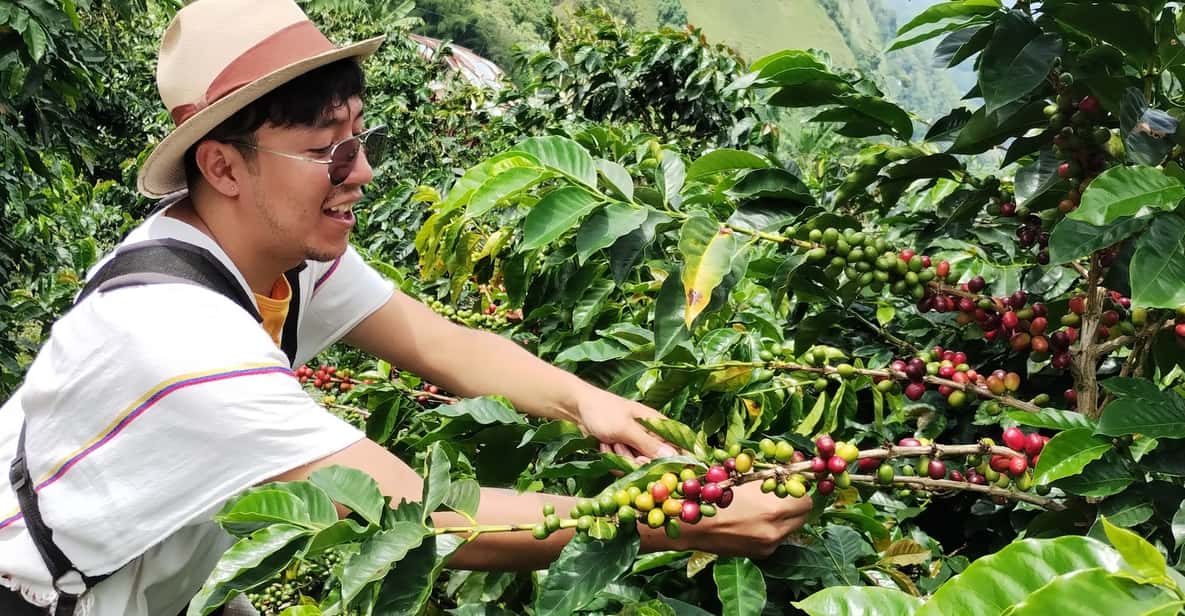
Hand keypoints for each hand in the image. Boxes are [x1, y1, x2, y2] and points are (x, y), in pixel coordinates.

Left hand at [574, 387, 678, 463]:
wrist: (578, 408)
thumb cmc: (603, 410)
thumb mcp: (625, 427)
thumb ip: (648, 443)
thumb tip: (673, 456)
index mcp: (658, 425)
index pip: (678, 446)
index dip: (673, 460)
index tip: (657, 466)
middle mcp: (651, 437)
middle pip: (655, 463)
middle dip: (635, 459)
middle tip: (621, 445)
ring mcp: (636, 446)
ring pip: (637, 466)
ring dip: (620, 457)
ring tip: (611, 440)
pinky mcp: (624, 452)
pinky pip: (624, 466)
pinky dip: (612, 458)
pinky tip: (604, 444)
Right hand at [683, 482, 812, 557]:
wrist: (692, 524)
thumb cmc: (716, 493)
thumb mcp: (744, 474)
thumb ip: (771, 472)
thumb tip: (794, 464)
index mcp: (775, 508)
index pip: (807, 499)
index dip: (799, 489)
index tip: (790, 482)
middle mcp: (776, 530)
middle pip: (803, 516)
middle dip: (795, 503)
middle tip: (780, 494)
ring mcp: (769, 545)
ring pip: (790, 528)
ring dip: (783, 517)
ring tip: (762, 507)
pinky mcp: (761, 554)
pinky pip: (776, 538)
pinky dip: (770, 528)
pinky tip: (752, 521)